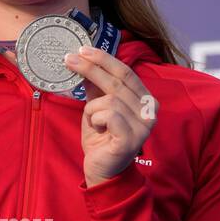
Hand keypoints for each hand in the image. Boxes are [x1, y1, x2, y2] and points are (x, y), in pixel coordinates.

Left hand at [64, 45, 157, 187]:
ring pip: (110, 99)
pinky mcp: (132, 138)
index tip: (83, 50)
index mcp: (145, 100)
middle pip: (118, 81)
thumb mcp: (96, 107)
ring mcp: (144, 125)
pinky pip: (108, 115)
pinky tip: (98, 130)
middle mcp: (150, 110)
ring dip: (92, 109)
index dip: (104, 59)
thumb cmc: (101, 138)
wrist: (103, 171)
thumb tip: (85, 61)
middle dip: (91, 68)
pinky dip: (96, 119)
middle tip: (69, 60)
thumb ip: (96, 87)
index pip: (126, 72)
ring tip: (94, 122)